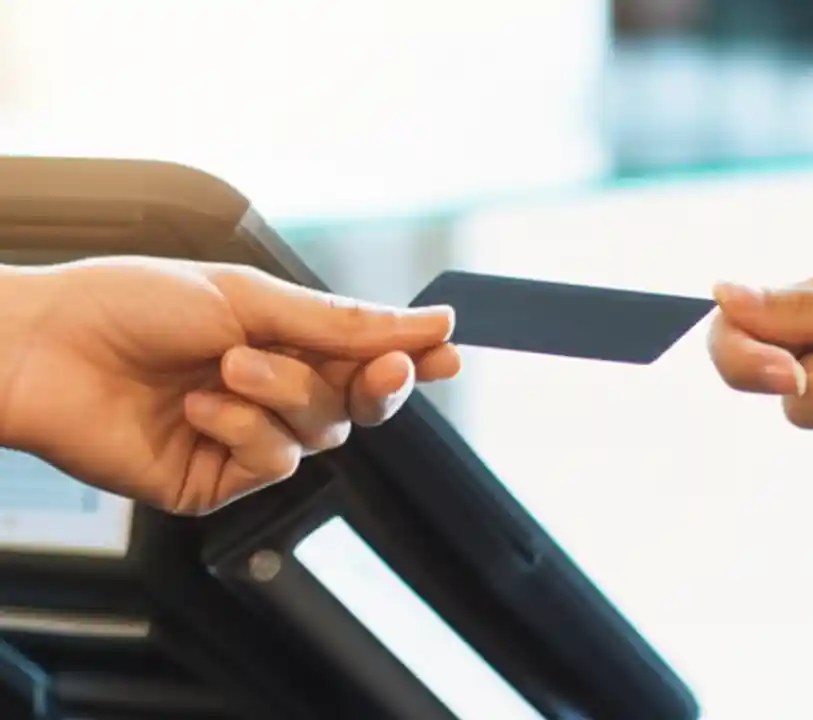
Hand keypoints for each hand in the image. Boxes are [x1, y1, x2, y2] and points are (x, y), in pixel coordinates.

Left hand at [0, 257, 458, 514]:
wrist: (44, 349)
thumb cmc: (132, 304)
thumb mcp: (250, 297)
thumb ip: (343, 323)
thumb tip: (431, 322)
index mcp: (283, 339)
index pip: (368, 356)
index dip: (411, 357)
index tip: (449, 352)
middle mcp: (271, 391)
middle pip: (360, 404)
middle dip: (378, 386)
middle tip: (387, 370)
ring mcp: (245, 438)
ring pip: (321, 434)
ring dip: (284, 395)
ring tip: (229, 366)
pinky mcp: (215, 481)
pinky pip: (271, 464)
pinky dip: (243, 430)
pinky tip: (198, 407)